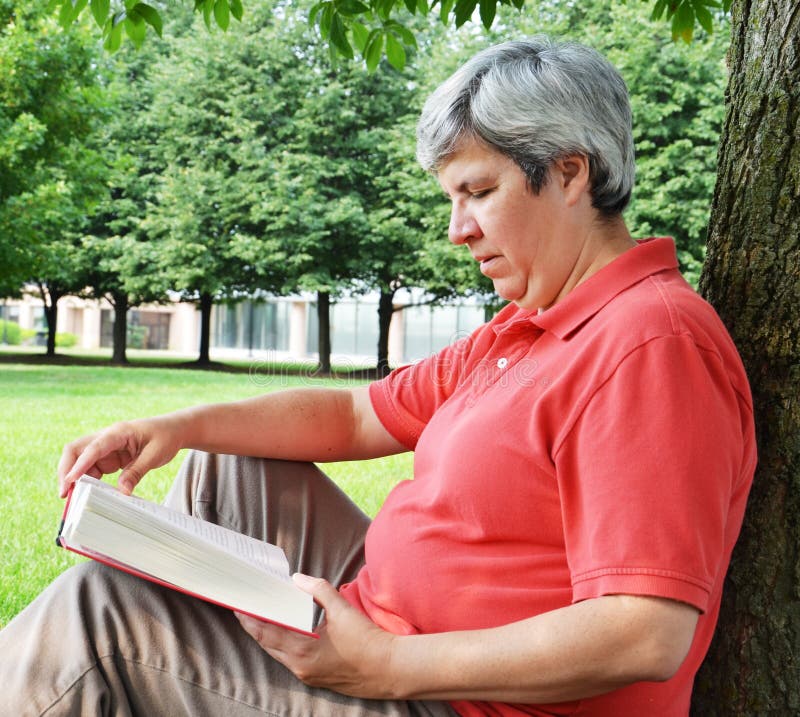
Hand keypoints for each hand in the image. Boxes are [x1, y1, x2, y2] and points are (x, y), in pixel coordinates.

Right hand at [57, 414, 184, 497]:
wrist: (175, 430)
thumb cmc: (166, 437)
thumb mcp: (155, 454)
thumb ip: (137, 472)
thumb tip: (122, 492)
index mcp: (118, 432)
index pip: (93, 448)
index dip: (79, 465)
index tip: (69, 482)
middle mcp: (107, 438)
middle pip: (76, 451)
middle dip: (66, 470)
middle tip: (64, 494)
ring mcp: (106, 448)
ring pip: (81, 461)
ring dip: (75, 479)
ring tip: (73, 500)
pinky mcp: (110, 458)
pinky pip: (92, 469)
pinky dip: (87, 481)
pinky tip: (88, 494)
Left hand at [235, 574, 401, 698]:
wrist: (390, 670)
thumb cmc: (366, 641)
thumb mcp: (342, 610)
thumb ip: (319, 590)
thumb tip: (299, 579)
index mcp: (302, 651)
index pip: (267, 634)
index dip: (250, 621)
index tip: (239, 608)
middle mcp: (300, 667)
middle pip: (269, 645)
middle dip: (256, 627)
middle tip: (247, 610)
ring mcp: (308, 676)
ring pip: (280, 654)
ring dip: (271, 636)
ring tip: (264, 617)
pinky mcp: (317, 679)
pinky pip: (292, 660)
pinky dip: (285, 645)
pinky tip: (288, 632)